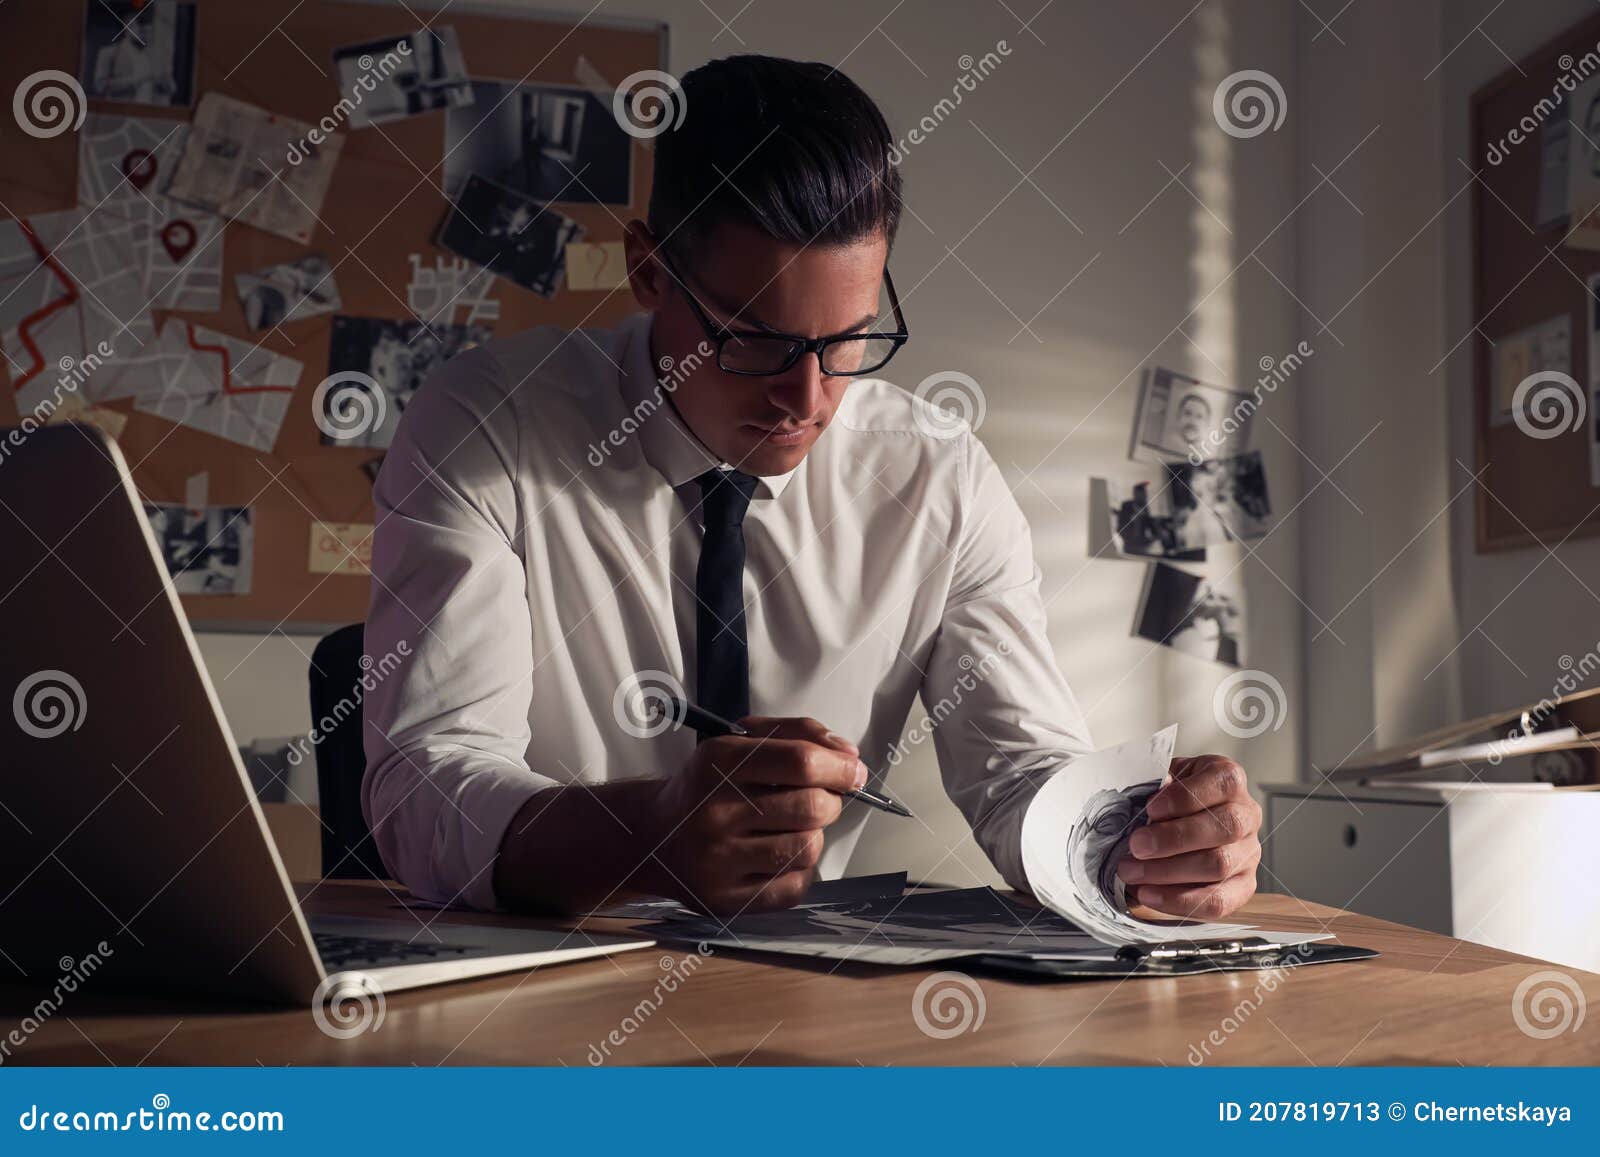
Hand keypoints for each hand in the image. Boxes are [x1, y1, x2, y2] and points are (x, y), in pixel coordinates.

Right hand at [649, 716, 865, 915]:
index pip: (800, 762)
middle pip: (811, 807)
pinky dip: (798, 869)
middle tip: (818, 798)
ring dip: (813, 835)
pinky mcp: (726, 900)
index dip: (839, 767)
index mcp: (718, 764)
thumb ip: (795, 735)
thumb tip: (849, 757)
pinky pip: (794, 885)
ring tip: (791, 827)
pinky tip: (777, 855)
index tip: (853, 771)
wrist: (654, 836)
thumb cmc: (707, 787)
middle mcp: (715, 813)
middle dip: (830, 800)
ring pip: (808, 848)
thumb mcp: (738, 742)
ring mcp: (719, 861)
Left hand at [1115, 755, 1260, 920]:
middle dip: (1173, 839)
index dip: (1185, 798)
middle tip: (1136, 846)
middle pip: (1224, 828)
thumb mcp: (1161, 780)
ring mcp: (1248, 853)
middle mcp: (1246, 815)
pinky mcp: (1242, 886)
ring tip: (1132, 872)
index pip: (1222, 784)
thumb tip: (1153, 795)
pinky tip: (1149, 894)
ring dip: (1168, 872)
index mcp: (1229, 780)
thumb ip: (1157, 784)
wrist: (1175, 824)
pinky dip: (1179, 901)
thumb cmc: (1168, 799)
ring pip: (1218, 866)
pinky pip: (1218, 901)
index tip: (1150, 809)